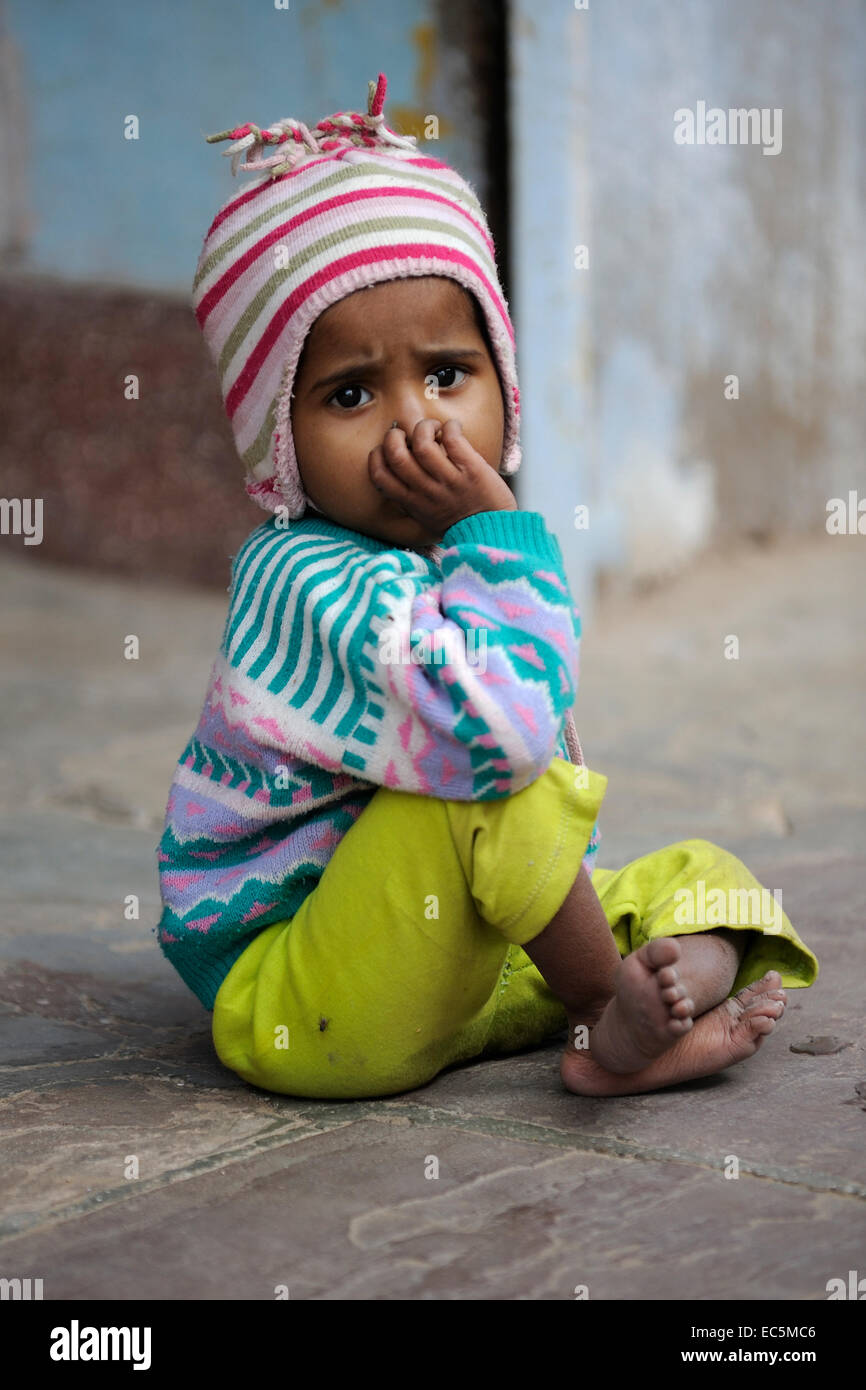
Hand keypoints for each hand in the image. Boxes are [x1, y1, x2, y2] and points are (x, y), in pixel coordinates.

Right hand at [368, 418, 516, 533]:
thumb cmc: (460, 524)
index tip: (387, 449)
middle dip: (394, 436)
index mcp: (412, 503)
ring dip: (424, 427)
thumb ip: (410, 499)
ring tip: (433, 428)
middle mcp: (427, 492)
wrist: (493, 535)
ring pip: (422, 444)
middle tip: (406, 434)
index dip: (377, 455)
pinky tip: (454, 427)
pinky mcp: (471, 470)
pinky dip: (451, 427)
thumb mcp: (426, 517)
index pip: (379, 476)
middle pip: (396, 455)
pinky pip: (453, 439)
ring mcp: (449, 481)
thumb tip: (399, 472)